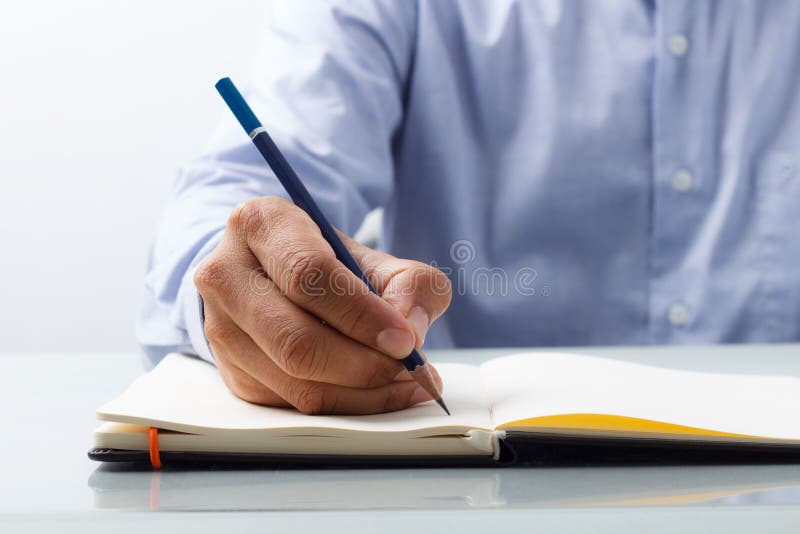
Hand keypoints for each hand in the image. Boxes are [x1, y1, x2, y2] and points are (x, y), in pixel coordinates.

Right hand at [194, 197, 451, 414]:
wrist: (272, 276)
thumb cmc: (326, 263)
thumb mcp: (374, 255)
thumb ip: (410, 283)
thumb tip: (411, 332)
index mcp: (261, 224)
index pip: (307, 274)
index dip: (361, 313)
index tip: (405, 340)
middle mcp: (227, 275)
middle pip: (296, 338)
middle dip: (363, 363)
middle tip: (410, 368)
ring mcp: (220, 328)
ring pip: (295, 379)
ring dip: (361, 392)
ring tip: (405, 382)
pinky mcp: (231, 372)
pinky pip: (293, 403)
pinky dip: (346, 406)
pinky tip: (379, 393)